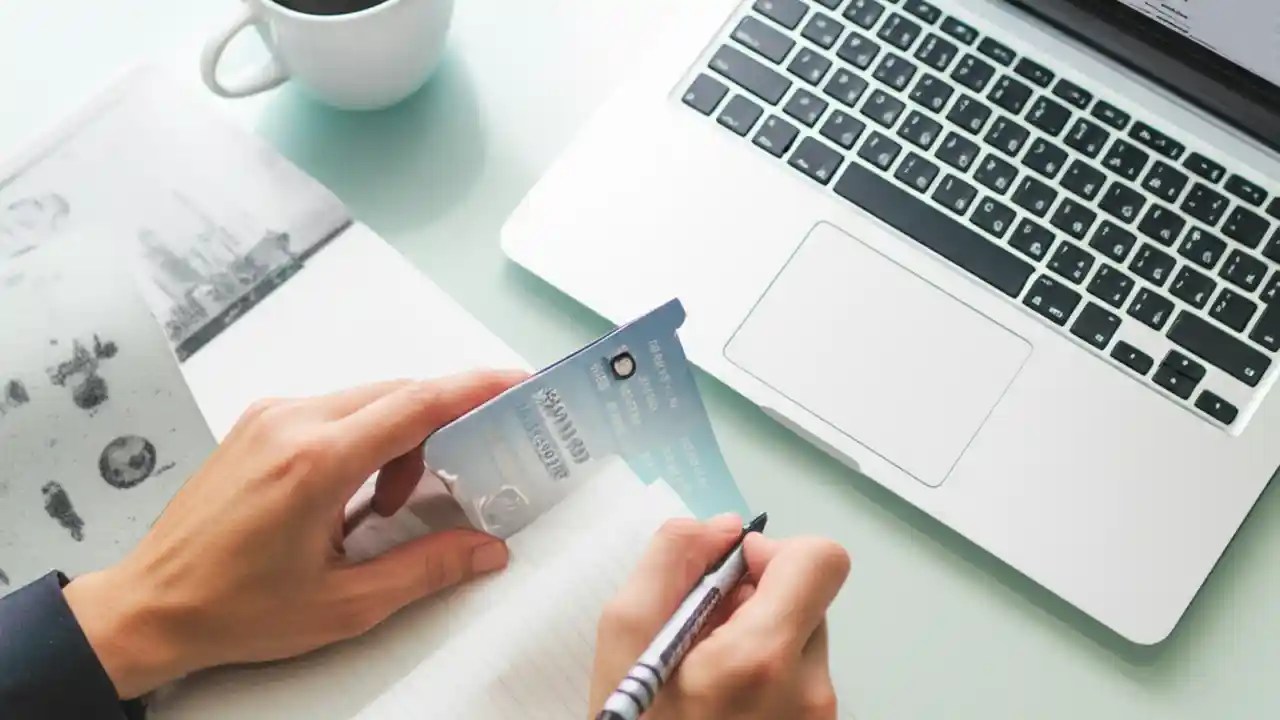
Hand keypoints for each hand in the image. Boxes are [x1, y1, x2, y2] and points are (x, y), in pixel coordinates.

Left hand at [63, 371, 523, 698]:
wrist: (151, 607)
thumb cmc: (231, 607)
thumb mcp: (344, 604)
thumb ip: (425, 569)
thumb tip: (484, 550)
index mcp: (314, 462)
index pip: (416, 404)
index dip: (475, 389)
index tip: (516, 383)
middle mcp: (290, 424)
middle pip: (399, 397)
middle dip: (442, 430)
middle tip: (470, 464)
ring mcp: (270, 418)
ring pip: (369, 402)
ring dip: (400, 442)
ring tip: (388, 508)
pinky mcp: (260, 425)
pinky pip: (336, 412)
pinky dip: (366, 442)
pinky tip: (357, 495)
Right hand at [591, 517, 848, 718]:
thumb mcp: (624, 639)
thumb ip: (669, 561)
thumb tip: (721, 528)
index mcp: (763, 658)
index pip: (822, 560)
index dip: (774, 553)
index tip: (729, 577)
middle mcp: (809, 691)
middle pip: (809, 599)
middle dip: (755, 601)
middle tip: (701, 635)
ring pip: (802, 641)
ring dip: (757, 641)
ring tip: (706, 677)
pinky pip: (800, 681)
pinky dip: (763, 678)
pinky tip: (721, 703)